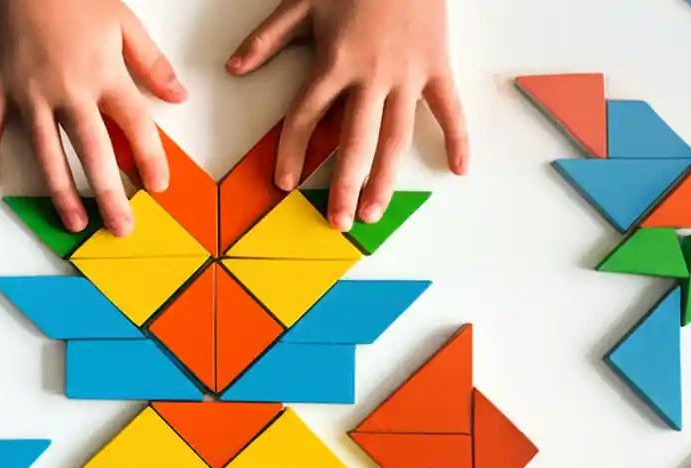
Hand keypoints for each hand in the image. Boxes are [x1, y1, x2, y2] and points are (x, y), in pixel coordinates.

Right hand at [0, 0, 186, 235]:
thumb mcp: (122, 20)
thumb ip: (151, 63)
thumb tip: (178, 97)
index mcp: (102, 73)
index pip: (135, 125)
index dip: (150, 157)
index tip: (159, 186)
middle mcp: (67, 90)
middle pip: (93, 153)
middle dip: (110, 195)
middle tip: (121, 229)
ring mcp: (28, 93)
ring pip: (45, 154)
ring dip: (60, 193)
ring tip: (73, 223)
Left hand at [228, 0, 467, 230]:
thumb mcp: (301, 0)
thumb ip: (267, 38)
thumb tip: (233, 69)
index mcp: (334, 62)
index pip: (306, 117)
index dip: (291, 151)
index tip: (283, 182)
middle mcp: (370, 76)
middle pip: (354, 142)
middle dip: (345, 186)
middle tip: (338, 222)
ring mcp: (407, 74)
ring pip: (396, 137)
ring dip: (387, 179)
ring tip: (376, 213)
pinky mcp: (436, 65)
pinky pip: (448, 108)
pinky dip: (457, 137)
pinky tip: (458, 169)